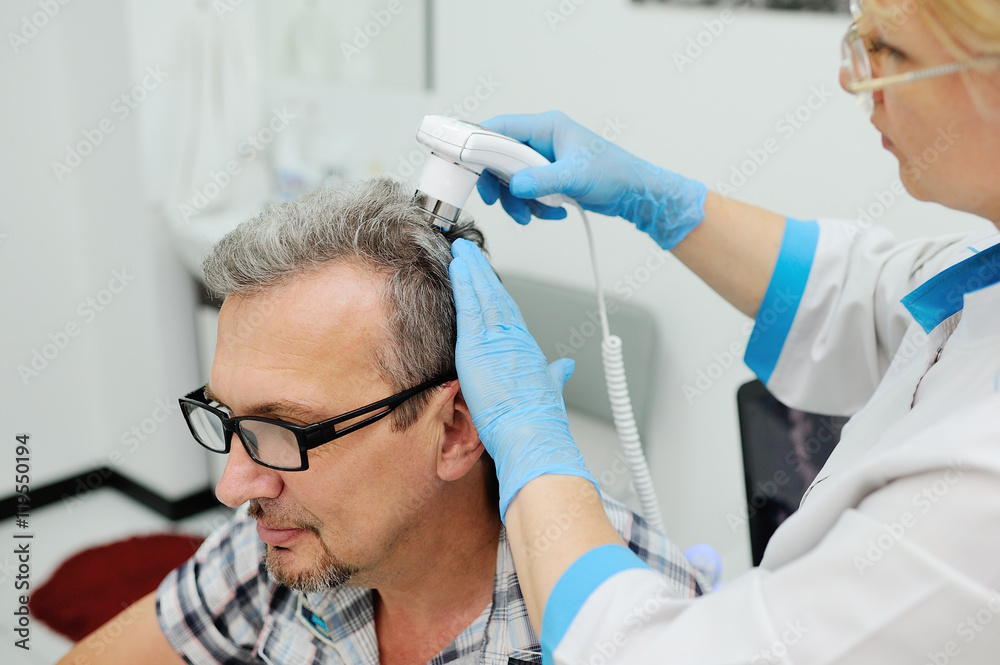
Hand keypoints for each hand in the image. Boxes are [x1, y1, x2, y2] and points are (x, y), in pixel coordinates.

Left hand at [449, 238, 597, 518]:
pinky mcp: (479, 346)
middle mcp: (514, 338)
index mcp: (526, 348)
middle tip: (469, 251)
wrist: (533, 432)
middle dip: (482, 272)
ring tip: (460, 252)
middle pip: (496, 296)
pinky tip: (457, 269)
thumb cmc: (540, 420)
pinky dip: (464, 285)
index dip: (496, 292)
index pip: (509, 313)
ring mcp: (497, 339)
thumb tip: (566, 366)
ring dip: (471, 271)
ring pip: (483, 295)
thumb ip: (557, 374)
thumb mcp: (551, 390)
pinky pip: (470, 307)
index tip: (486, 277)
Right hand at [477, 110, 707, 249]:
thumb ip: (543, 180)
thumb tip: (517, 187)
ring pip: (511, 181)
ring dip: (518, 202)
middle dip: (501, 185)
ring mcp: (543, 160)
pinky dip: (533, 207)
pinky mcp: (547, 178)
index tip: (465, 164)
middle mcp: (541, 140)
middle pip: (500, 159)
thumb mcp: (577, 176)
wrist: (634, 193)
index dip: (478, 145)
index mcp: (546, 127)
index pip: (499, 129)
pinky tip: (554, 212)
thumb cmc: (614, 173)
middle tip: (501, 202)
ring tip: (535, 216)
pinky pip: (526, 192)